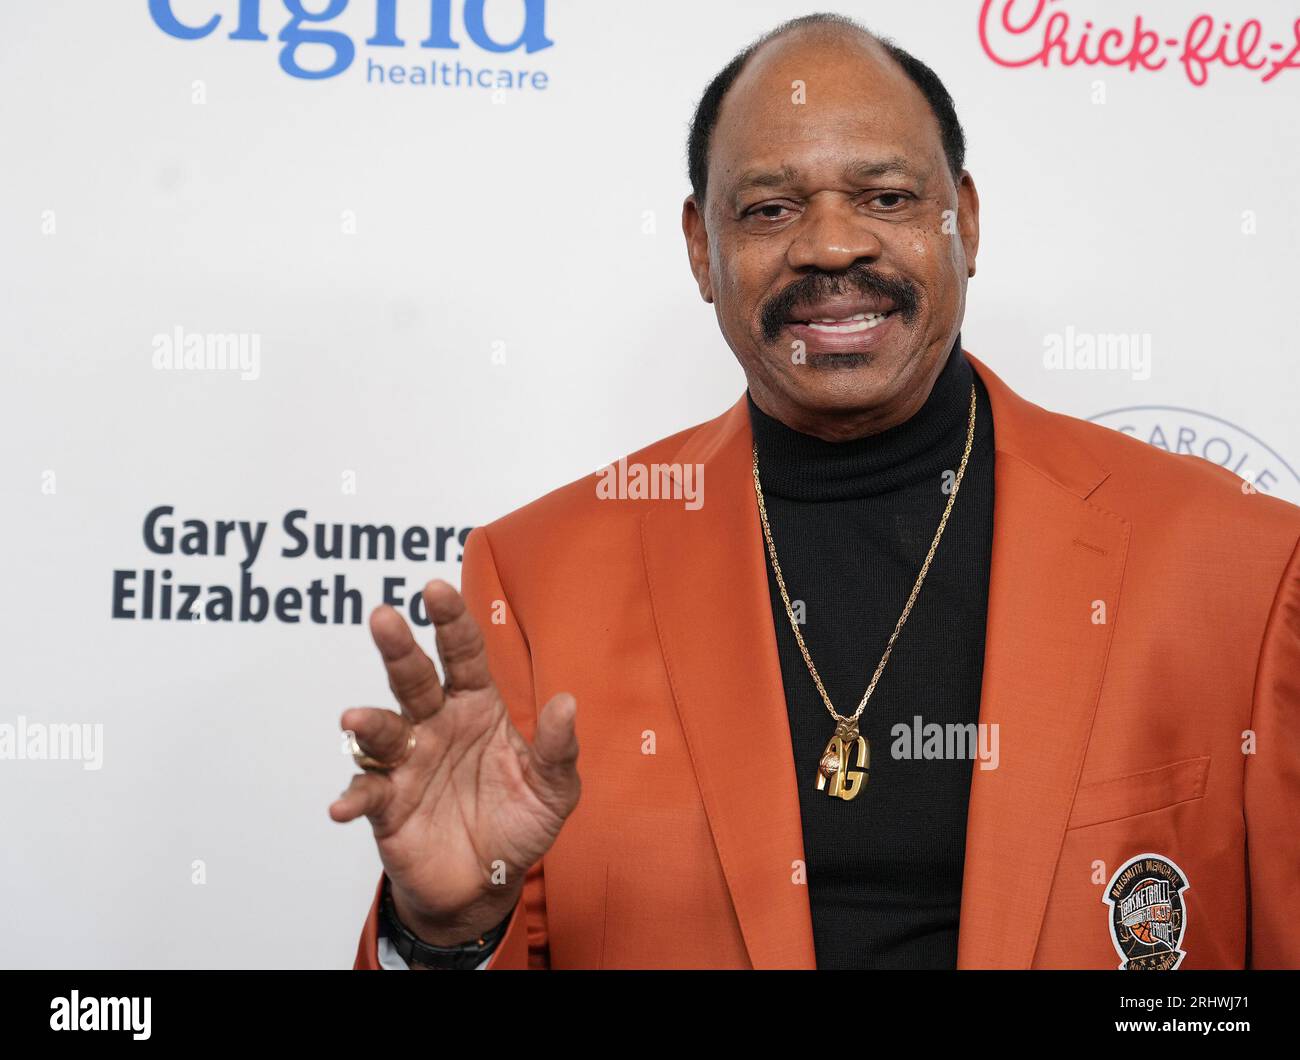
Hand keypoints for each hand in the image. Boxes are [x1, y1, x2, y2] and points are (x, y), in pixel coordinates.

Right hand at [331, 580, 579, 945]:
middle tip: (384, 617)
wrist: (487, 883)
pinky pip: (367, 794)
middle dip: (399, 648)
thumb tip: (567, 703)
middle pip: (415, 679)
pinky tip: (342, 806)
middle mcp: (437, 725)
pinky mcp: (388, 805)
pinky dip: (353, 798)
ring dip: (369, 723)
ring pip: (384, 731)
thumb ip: (559, 749)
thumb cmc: (519, 823)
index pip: (464, 655)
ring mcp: (408, 763)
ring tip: (355, 718)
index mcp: (477, 707)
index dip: (451, 621)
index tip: (435, 588)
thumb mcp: (554, 789)